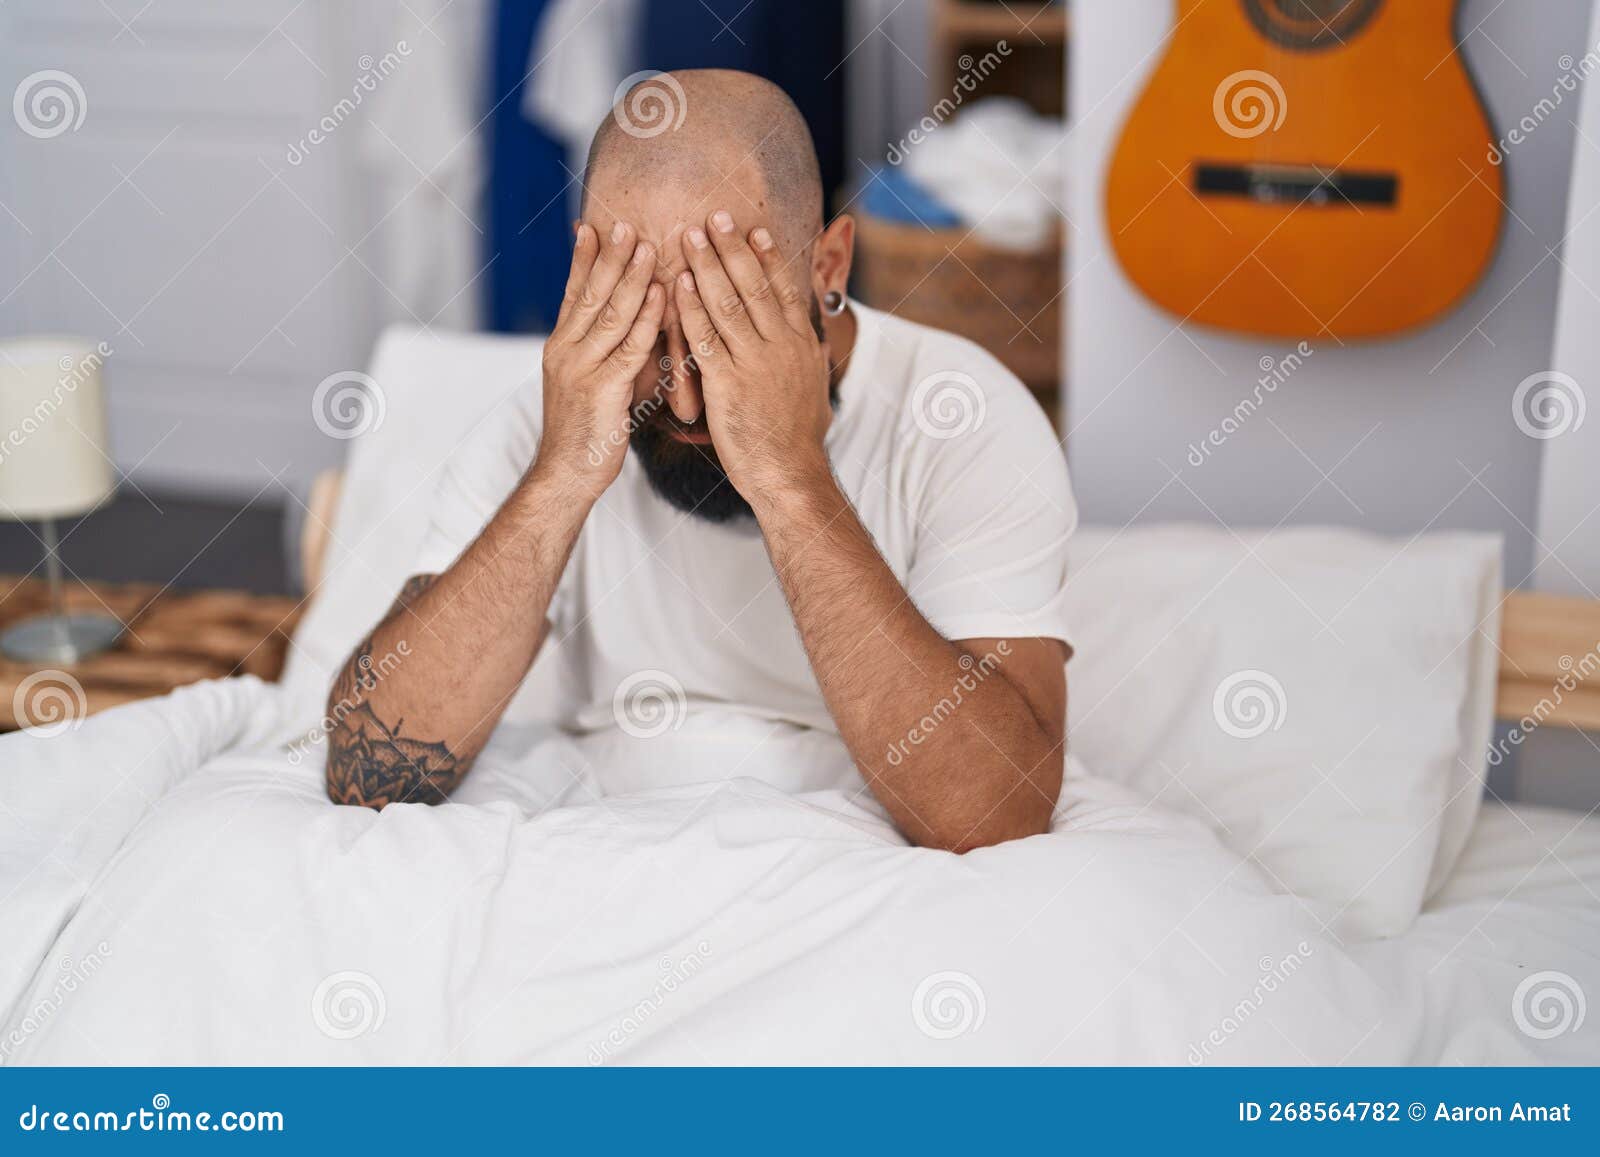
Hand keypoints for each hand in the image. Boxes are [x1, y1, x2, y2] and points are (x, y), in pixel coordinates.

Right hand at [535, 221, 665, 499]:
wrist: (566, 475)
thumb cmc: (586, 435)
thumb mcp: (594, 386)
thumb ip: (610, 356)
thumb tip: (635, 333)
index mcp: (561, 347)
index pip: (573, 293)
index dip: (582, 260)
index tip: (591, 226)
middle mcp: (566, 350)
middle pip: (590, 294)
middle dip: (608, 256)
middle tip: (624, 222)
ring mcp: (581, 368)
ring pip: (610, 313)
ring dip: (629, 277)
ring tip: (645, 244)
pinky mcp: (602, 388)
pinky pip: (629, 346)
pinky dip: (646, 318)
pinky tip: (660, 295)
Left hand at [674, 210, 832, 501]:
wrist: (790, 475)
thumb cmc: (796, 440)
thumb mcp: (812, 391)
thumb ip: (806, 360)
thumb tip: (811, 343)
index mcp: (800, 345)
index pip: (784, 289)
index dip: (768, 258)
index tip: (755, 230)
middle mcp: (781, 346)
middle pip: (754, 285)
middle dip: (732, 248)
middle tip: (714, 216)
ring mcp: (755, 362)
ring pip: (728, 302)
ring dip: (706, 266)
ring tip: (689, 235)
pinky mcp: (728, 382)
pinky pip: (705, 336)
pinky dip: (690, 306)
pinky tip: (677, 284)